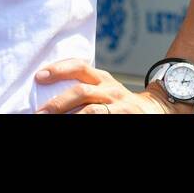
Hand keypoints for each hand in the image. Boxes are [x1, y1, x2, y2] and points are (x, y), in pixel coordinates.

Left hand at [33, 59, 190, 113]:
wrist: (154, 110)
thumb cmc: (118, 102)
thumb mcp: (104, 88)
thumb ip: (84, 86)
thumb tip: (46, 88)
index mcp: (102, 78)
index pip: (80, 66)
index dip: (59, 69)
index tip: (39, 76)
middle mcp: (110, 90)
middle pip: (81, 92)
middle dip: (58, 103)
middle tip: (39, 112)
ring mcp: (118, 107)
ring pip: (91, 111)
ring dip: (70, 117)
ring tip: (51, 122)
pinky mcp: (122, 119)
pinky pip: (102, 122)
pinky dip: (84, 123)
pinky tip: (74, 126)